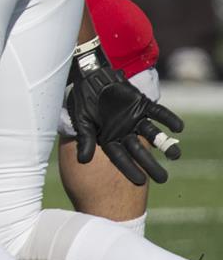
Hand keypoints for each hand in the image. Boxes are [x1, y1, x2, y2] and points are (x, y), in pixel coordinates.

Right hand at [66, 39, 184, 184]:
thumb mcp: (81, 121)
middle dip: (150, 164)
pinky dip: (168, 120)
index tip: (140, 181)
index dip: (129, 168)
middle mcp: (124, 132)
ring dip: (165, 145)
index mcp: (109, 138)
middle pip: (139, 151)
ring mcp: (135, 119)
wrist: (90, 77)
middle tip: (163, 179)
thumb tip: (84, 160)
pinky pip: (158, 113)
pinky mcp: (142, 105)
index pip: (120, 157)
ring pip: (152, 135)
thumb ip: (85, 139)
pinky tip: (178, 128)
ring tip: (175, 156)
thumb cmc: (83, 100)